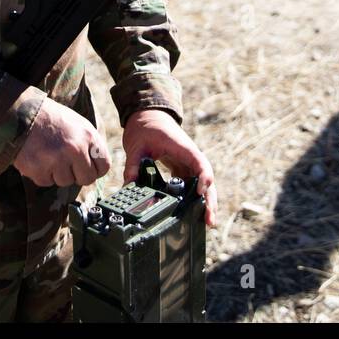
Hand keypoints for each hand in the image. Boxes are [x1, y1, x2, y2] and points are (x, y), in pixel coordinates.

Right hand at [12, 97, 109, 187]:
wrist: (22, 113)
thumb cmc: (52, 119)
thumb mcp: (78, 124)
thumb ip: (90, 145)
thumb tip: (98, 167)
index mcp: (88, 136)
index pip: (104, 166)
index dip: (95, 168)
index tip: (87, 166)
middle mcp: (74, 149)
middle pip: (87, 179)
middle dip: (78, 175)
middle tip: (67, 164)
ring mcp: (56, 160)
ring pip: (65, 182)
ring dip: (58, 173)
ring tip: (49, 155)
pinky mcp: (38, 170)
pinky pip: (46, 182)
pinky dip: (42, 174)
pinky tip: (38, 158)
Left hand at [122, 109, 217, 226]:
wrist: (148, 115)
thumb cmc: (146, 127)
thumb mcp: (136, 146)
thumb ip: (133, 166)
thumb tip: (129, 186)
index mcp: (183, 148)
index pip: (200, 163)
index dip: (204, 177)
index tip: (201, 191)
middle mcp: (190, 157)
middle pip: (205, 180)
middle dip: (209, 200)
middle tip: (209, 220)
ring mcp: (187, 164)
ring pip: (201, 185)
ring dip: (204, 202)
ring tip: (206, 222)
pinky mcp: (182, 169)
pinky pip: (191, 185)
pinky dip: (193, 199)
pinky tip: (192, 214)